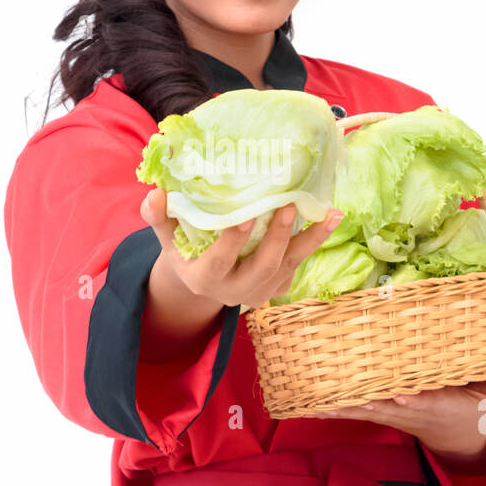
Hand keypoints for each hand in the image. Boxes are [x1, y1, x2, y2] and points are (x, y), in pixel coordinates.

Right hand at [140, 186, 343, 311]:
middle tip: (288, 205)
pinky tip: (328, 219)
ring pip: (288, 266)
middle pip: (262, 265)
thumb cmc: (185, 253)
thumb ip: (159, 218)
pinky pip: (297, 265)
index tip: (248, 214)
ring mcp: (259, 291)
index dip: (234, 239)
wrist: (202, 284)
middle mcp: (234, 290)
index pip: (220, 260)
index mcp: (204, 278)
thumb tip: (155, 193)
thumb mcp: (168, 239)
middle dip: (278, 236)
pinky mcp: (276, 287)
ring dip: (310, 239)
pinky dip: (314, 242)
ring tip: (330, 213)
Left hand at [316, 372, 485, 470]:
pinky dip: (330, 404)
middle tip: (332, 391)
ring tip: (307, 395)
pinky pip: (352, 408)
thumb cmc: (475, 411)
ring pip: (359, 407)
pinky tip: (306, 398)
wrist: (458, 438)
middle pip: (380, 405)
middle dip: (357, 399)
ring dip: (335, 403)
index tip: (398, 394)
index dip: (411, 399)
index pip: (423, 402)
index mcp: (437, 406)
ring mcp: (392, 412)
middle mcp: (409, 410)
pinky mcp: (380, 411)